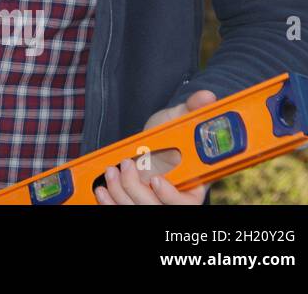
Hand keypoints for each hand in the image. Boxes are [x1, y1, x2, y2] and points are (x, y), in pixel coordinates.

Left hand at [94, 89, 217, 204]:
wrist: (153, 138)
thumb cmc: (171, 131)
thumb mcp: (180, 117)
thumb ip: (192, 109)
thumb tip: (206, 96)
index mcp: (193, 183)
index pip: (187, 202)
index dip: (171, 196)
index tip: (157, 179)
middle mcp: (175, 198)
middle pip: (159, 209)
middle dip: (137, 191)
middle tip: (125, 165)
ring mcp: (154, 202)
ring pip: (138, 210)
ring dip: (120, 194)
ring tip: (111, 172)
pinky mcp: (135, 202)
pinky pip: (122, 211)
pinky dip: (110, 204)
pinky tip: (101, 190)